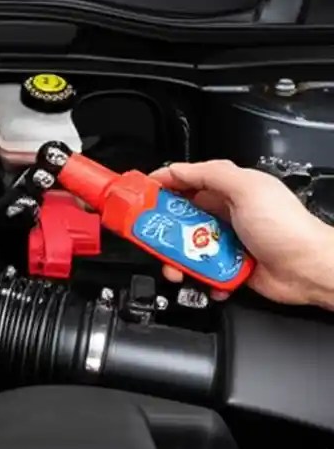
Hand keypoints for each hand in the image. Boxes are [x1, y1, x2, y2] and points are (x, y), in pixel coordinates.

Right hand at [151, 161, 333, 307]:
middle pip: (179, 219)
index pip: (186, 182)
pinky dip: (198, 277)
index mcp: (229, 191)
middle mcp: (225, 215)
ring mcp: (226, 242)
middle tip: (152, 239)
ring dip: (177, 260)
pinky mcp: (227, 267)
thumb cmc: (287, 227)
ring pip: (186, 248)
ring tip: (178, 268)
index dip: (161, 187)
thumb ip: (211, 174)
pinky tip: (204, 279)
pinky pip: (201, 271)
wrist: (309, 269)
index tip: (139, 196)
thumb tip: (176, 169)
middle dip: (161, 230)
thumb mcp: (248, 189)